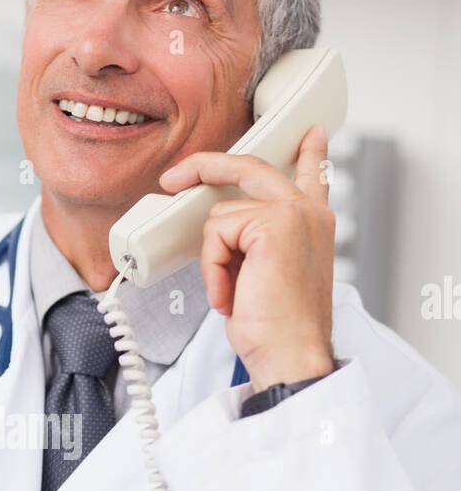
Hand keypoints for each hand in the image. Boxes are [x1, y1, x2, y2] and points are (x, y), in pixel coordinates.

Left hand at [159, 125, 336, 391]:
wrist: (289, 356)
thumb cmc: (278, 330)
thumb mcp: (265, 277)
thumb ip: (255, 244)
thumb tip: (222, 228)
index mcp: (313, 225)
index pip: (313, 176)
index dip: (310, 152)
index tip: (311, 133)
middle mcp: (308, 213)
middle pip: (250, 168)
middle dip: (205, 167)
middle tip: (176, 178)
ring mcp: (293, 213)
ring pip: (220, 216)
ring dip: (214, 260)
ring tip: (234, 292)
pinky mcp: (274, 224)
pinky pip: (216, 233)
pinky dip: (213, 268)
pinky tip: (233, 294)